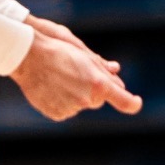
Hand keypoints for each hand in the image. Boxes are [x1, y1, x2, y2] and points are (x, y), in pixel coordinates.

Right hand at [10, 25, 141, 121]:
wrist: (28, 57)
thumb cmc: (59, 50)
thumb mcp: (85, 56)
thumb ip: (104, 70)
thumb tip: (117, 76)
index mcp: (98, 85)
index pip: (124, 101)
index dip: (132, 103)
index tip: (136, 102)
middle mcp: (87, 100)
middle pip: (97, 99)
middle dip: (91, 89)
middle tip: (75, 72)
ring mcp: (71, 109)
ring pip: (80, 104)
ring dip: (75, 94)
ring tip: (58, 77)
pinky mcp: (57, 114)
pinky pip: (65, 110)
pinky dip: (61, 101)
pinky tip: (51, 87)